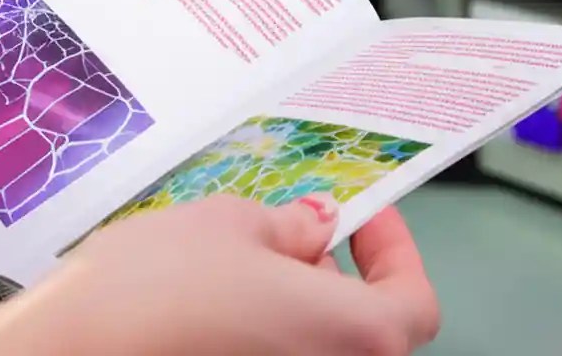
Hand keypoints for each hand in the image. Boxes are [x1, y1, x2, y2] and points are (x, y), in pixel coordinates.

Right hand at [0, 196, 440, 355]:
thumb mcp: (230, 226)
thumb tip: (314, 224)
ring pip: (312, 346)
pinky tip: (210, 307)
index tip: (364, 218)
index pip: (414, 304)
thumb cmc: (147, 297)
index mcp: (354, 338)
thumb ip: (289, 227)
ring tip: (237, 264)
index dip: (395, 253)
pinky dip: (258, 336)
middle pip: (363, 331)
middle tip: (291, 232)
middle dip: (332, 277)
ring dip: (292, 306)